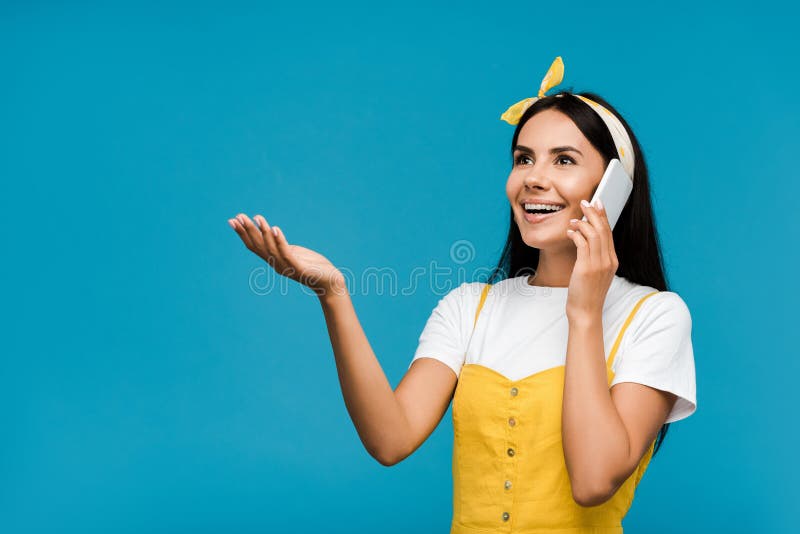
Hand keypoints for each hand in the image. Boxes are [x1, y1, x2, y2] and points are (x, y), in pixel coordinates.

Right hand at [228, 213, 346, 297]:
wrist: (329, 282)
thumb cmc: (313, 266)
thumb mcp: (294, 253)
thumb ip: (282, 246)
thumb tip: (272, 233)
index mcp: (274, 260)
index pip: (254, 246)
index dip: (243, 234)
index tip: (233, 220)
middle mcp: (277, 264)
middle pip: (258, 246)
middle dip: (248, 231)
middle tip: (238, 216)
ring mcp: (287, 267)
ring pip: (270, 248)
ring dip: (263, 232)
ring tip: (257, 218)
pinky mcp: (299, 267)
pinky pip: (286, 252)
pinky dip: (280, 240)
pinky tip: (276, 228)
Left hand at [565, 199, 618, 321]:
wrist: (586, 311)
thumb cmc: (587, 293)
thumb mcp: (595, 273)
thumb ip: (594, 257)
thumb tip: (584, 240)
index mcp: (612, 261)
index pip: (609, 233)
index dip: (603, 216)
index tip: (597, 204)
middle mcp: (608, 261)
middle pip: (604, 230)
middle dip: (594, 213)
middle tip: (585, 202)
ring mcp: (599, 265)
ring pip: (594, 234)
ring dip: (584, 222)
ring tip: (574, 219)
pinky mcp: (586, 269)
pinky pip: (583, 244)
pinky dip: (576, 234)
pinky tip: (570, 232)